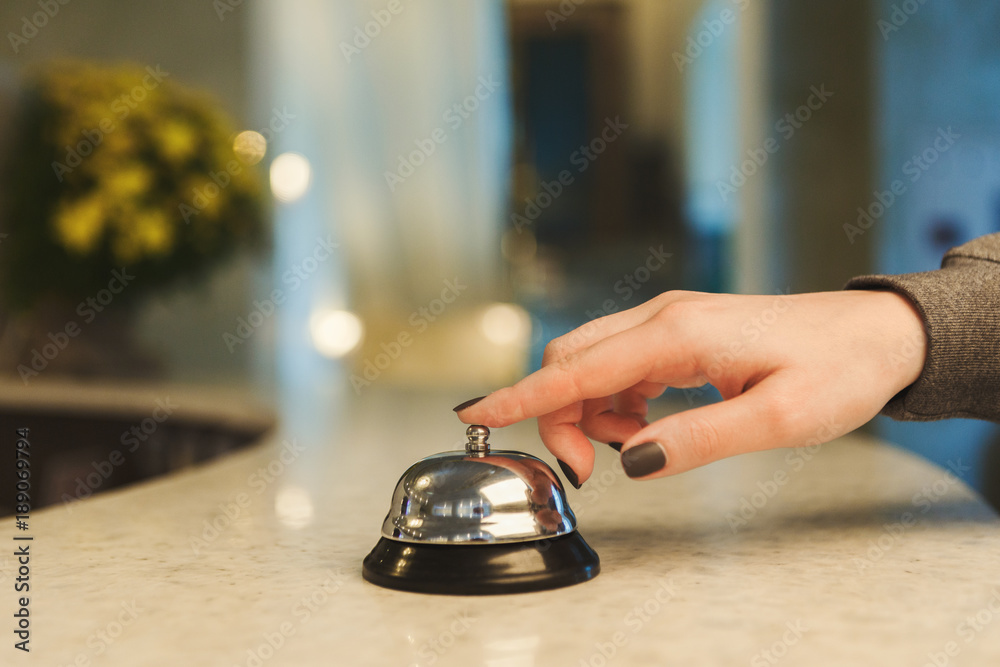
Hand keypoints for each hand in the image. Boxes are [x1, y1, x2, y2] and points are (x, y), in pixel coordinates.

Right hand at [456, 290, 926, 483]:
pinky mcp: (679, 335)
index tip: (474, 414)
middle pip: (572, 361)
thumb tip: (633, 461)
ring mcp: (669, 323)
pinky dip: (615, 402)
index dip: (522, 396)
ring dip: (591, 412)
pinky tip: (648, 425)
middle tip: (594, 467)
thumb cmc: (837, 368)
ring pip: (592, 364)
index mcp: (677, 333)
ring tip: (637, 446)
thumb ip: (699, 439)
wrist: (874, 334)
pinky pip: (621, 367)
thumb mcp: (778, 419)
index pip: (577, 368)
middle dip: (560, 415)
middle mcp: (663, 318)